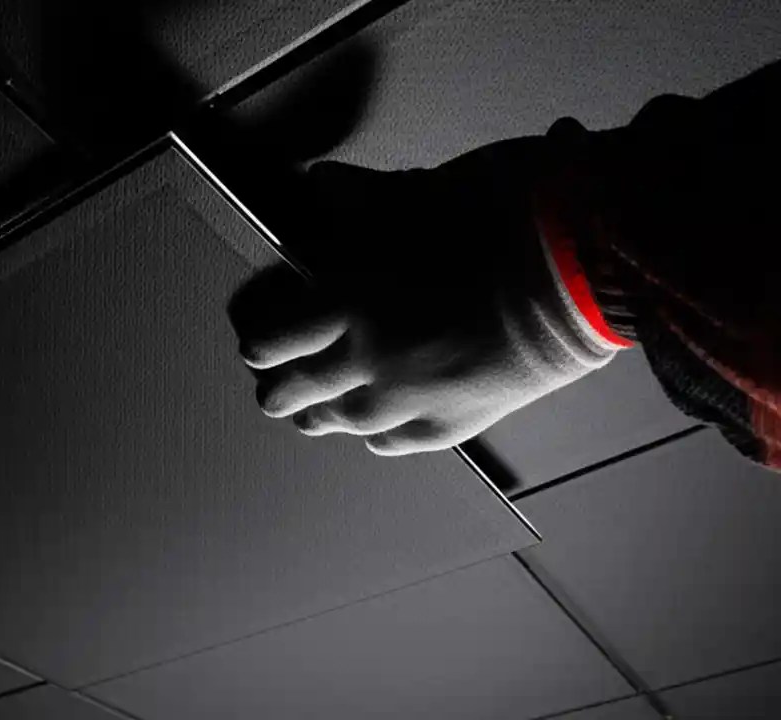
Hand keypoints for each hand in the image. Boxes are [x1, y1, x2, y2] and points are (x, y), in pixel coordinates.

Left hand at [227, 139, 618, 455]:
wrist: (584, 263)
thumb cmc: (505, 215)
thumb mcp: (420, 191)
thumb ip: (360, 197)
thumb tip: (323, 185)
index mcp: (348, 299)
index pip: (277, 338)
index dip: (261, 345)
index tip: (255, 349)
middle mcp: (369, 357)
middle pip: (301, 390)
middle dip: (280, 392)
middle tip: (270, 396)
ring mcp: (414, 397)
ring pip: (347, 421)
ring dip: (322, 420)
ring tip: (310, 421)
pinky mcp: (460, 420)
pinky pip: (402, 442)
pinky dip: (381, 439)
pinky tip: (374, 437)